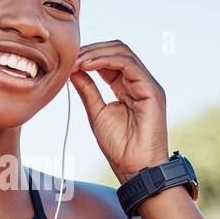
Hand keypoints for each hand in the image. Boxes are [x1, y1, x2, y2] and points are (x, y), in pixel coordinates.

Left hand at [69, 40, 169, 182]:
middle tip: (70, 57)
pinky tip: (88, 66)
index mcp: (127, 87)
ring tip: (77, 61)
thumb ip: (88, 90)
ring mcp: (147, 84)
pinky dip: (106, 60)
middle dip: (91, 50)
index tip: (68, 62)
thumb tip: (73, 70)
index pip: (110, 59)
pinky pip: (129, 64)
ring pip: (123, 52)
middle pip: (117, 50)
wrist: (135, 168)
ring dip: (96, 53)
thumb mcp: (97, 113)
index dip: (88, 56)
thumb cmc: (120, 147)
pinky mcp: (152, 90)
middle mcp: (140, 82)